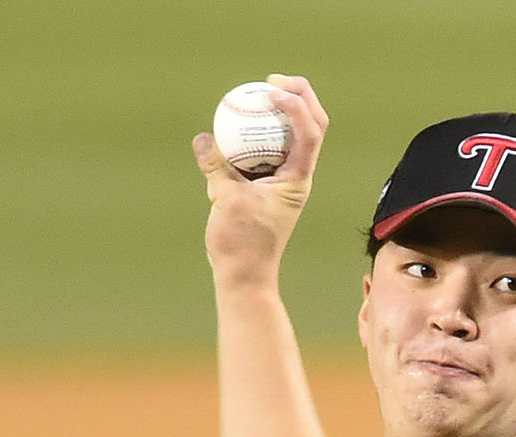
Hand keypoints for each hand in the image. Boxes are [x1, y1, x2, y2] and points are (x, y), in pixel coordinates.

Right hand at [193, 75, 329, 288]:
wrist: (244, 275)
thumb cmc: (242, 245)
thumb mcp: (225, 201)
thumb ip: (216, 167)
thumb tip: (203, 138)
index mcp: (297, 179)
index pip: (310, 132)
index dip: (296, 104)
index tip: (269, 90)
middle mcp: (296, 176)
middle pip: (311, 126)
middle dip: (298, 97)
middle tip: (269, 81)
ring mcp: (284, 180)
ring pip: (292, 135)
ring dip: (279, 111)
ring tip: (254, 96)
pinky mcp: (268, 185)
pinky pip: (267, 149)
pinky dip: (256, 132)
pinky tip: (236, 123)